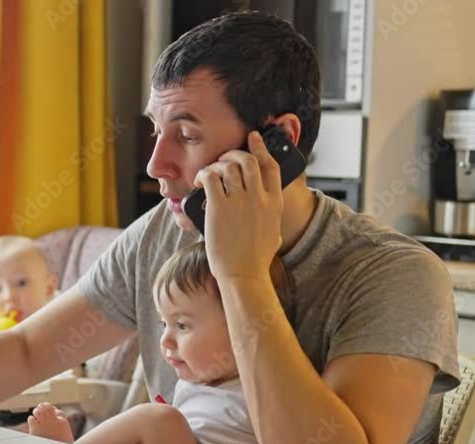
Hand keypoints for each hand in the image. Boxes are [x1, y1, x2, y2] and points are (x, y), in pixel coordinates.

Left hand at [194, 130, 283, 280]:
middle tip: (224, 157)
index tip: (253, 138)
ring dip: (216, 164)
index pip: (270, 165)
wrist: (243, 274)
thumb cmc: (256, 260)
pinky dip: (204, 175)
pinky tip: (199, 182)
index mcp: (274, 202)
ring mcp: (240, 201)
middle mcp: (259, 197)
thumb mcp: (274, 234)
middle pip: (248, 160)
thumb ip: (273, 220)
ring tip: (209, 172)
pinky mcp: (219, 207)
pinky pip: (210, 178)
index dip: (261, 148)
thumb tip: (272, 220)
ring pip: (228, 166)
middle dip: (234, 153)